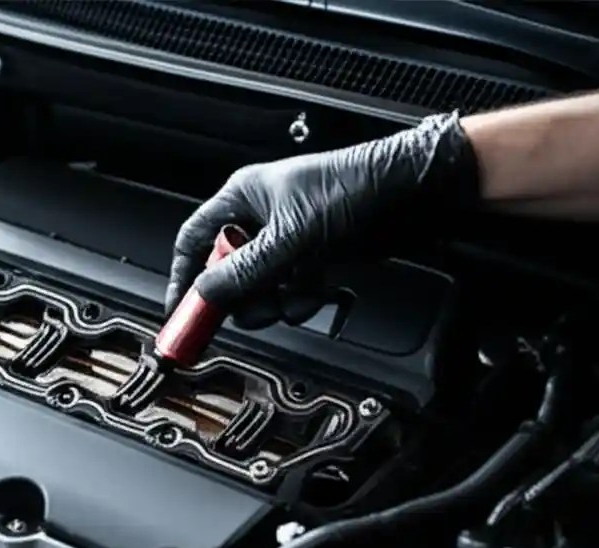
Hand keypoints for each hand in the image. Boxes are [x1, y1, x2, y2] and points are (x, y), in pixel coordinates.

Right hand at [166, 112, 477, 327]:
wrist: (417, 193)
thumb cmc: (358, 187)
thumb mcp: (290, 236)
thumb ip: (244, 271)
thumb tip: (205, 294)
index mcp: (243, 197)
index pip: (193, 240)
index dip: (183, 276)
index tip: (181, 310)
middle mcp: (261, 218)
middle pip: (226, 272)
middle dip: (240, 296)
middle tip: (250, 309)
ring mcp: (288, 240)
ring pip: (260, 288)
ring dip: (275, 302)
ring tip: (293, 299)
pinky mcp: (315, 257)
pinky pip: (291, 292)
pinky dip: (301, 300)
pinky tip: (316, 293)